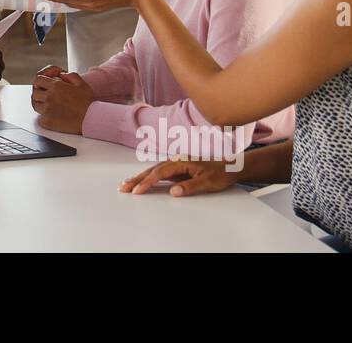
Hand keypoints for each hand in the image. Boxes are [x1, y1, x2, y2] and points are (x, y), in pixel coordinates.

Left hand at [31, 70, 93, 133]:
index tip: (48, 82)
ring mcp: (47, 110)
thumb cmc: (87, 102)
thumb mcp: (80, 82)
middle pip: (35, 92)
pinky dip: (43, 115)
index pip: (38, 79)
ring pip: (35, 104)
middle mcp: (49, 97)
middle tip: (47, 93)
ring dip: (41, 102)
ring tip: (49, 103)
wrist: (91, 119)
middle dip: (40, 91)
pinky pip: (39, 117)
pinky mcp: (48, 121)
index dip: (42, 79)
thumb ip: (69, 75)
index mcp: (55, 86)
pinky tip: (51, 114)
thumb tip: (61, 75)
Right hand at [119, 158, 240, 196]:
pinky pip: (158, 173)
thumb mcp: (207, 182)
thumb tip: (173, 191)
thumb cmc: (220, 173)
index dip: (147, 182)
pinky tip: (140, 182)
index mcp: (181, 162)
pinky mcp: (176, 170)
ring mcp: (175, 165)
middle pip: (152, 170)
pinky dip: (147, 178)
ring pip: (153, 171)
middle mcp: (175, 161)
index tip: (137, 191)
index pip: (160, 173)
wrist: (229, 167)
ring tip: (126, 185)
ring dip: (139, 178)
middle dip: (136, 179)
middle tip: (122, 187)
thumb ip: (190, 186)